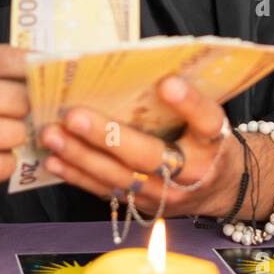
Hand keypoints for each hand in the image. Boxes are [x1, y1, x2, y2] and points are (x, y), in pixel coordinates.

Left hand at [38, 76, 241, 218]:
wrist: (222, 188)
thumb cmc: (205, 139)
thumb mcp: (207, 117)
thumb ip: (183, 98)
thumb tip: (136, 65)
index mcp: (214, 141)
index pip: (206, 120)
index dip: (189, 103)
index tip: (168, 83)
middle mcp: (193, 172)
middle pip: (149, 155)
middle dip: (107, 136)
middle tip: (73, 116)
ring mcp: (167, 195)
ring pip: (121, 178)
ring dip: (81, 157)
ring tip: (52, 136)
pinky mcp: (145, 207)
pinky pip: (108, 192)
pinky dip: (79, 176)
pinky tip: (54, 160)